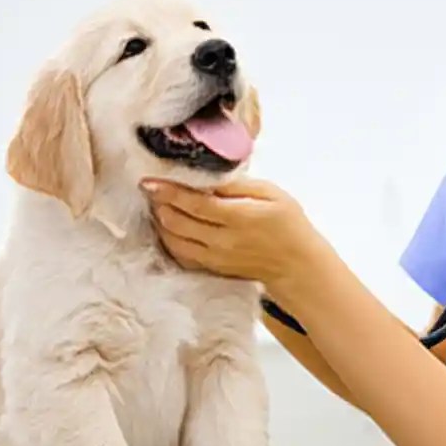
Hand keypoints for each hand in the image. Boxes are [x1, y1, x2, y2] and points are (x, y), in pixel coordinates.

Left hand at [140, 176, 326, 285]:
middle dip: (159, 203)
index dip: (168, 191)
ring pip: (174, 240)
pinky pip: (181, 255)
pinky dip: (169, 240)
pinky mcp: (212, 268)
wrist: (297, 265)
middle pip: (178, 222)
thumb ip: (237, 185)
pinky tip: (167, 226)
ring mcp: (215, 258)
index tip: (148, 180)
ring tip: (157, 204)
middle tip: (151, 188)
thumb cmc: (287, 223)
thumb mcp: (270, 193)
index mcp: (239, 217)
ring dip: (161, 221)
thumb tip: (205, 178)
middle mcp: (223, 240)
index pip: (194, 204)